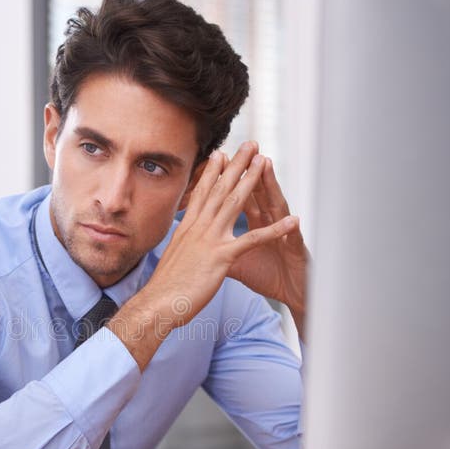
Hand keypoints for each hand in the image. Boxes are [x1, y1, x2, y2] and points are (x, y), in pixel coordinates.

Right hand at [140, 143, 298, 325]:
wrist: (157, 304)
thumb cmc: (163, 289)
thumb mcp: (171, 260)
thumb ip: (181, 247)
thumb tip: (181, 243)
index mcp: (187, 228)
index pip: (202, 193)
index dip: (213, 172)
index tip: (221, 154)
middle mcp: (198, 228)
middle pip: (220, 189)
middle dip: (237, 165)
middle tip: (250, 144)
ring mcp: (210, 240)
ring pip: (235, 203)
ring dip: (252, 181)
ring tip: (265, 162)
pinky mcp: (222, 257)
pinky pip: (253, 240)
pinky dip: (276, 230)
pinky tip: (291, 221)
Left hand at [227, 152, 308, 337]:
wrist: (294, 294)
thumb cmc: (270, 277)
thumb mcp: (239, 264)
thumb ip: (221, 251)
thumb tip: (198, 246)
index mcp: (256, 226)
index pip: (241, 198)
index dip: (230, 181)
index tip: (218, 161)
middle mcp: (272, 225)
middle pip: (260, 194)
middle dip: (251, 171)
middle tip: (245, 148)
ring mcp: (285, 235)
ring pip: (277, 207)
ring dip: (271, 187)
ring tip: (266, 165)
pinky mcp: (296, 251)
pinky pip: (293, 239)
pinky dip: (291, 230)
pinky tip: (293, 220)